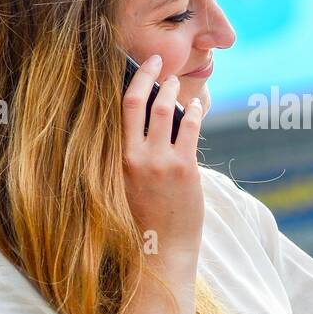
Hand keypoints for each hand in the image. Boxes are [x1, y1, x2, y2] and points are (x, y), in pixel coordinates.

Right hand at [120, 55, 204, 260]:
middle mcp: (135, 157)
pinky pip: (190, 129)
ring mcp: (160, 162)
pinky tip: (196, 106)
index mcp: (116, 159)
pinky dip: (194, 112)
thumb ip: (130, 155)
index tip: (139, 67)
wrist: (159, 252)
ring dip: (173, 91)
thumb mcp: (125, 184)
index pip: (118, 110)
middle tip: (159, 61)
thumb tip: (145, 121)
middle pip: (140, 102)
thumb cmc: (143, 220)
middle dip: (151, 76)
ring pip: (167, 110)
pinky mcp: (184, 169)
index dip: (131, 82)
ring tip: (177, 82)